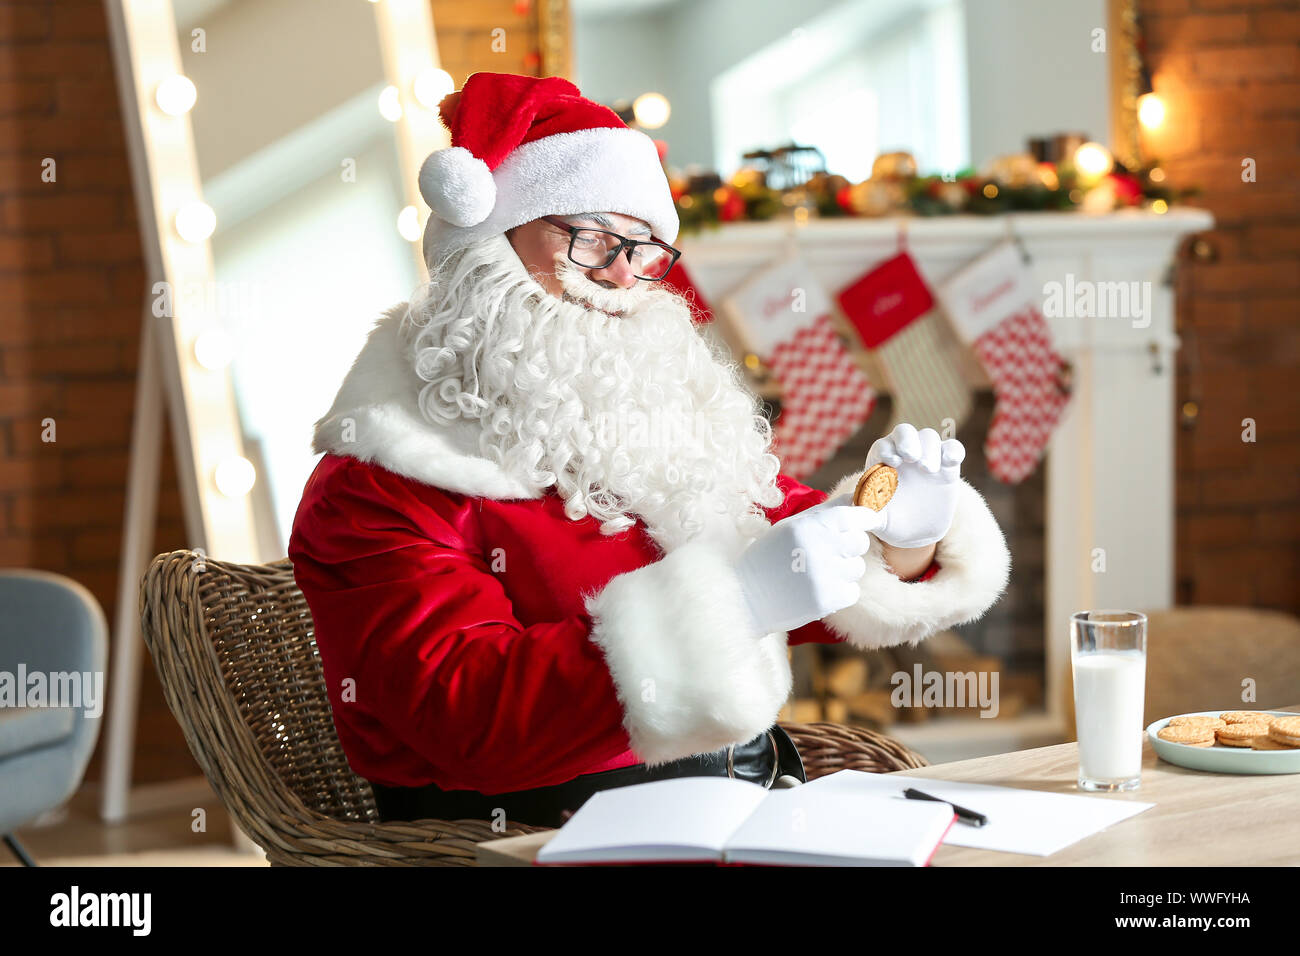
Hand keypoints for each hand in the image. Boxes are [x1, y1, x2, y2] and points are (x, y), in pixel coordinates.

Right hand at [734, 501, 883, 634]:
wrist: (745, 597)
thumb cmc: (768, 558)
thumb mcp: (789, 527)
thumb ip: (823, 512)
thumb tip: (854, 498)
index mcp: (806, 527)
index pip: (850, 516)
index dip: (865, 517)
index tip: (870, 519)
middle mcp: (817, 549)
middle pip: (860, 542)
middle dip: (851, 546)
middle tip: (833, 552)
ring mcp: (823, 576)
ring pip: (857, 568)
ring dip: (845, 571)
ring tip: (821, 573)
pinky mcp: (826, 601)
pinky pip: (852, 591)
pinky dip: (841, 592)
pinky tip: (821, 589)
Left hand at [866, 424, 964, 549]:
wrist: (916, 532)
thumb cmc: (890, 520)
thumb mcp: (876, 519)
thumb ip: (863, 514)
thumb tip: (844, 515)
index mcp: (881, 462)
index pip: (882, 446)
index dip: (886, 450)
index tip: (891, 462)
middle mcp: (903, 453)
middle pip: (905, 432)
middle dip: (907, 440)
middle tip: (911, 457)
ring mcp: (927, 457)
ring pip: (929, 437)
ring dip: (929, 449)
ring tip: (928, 470)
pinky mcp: (948, 467)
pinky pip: (953, 449)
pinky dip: (953, 450)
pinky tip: (951, 460)